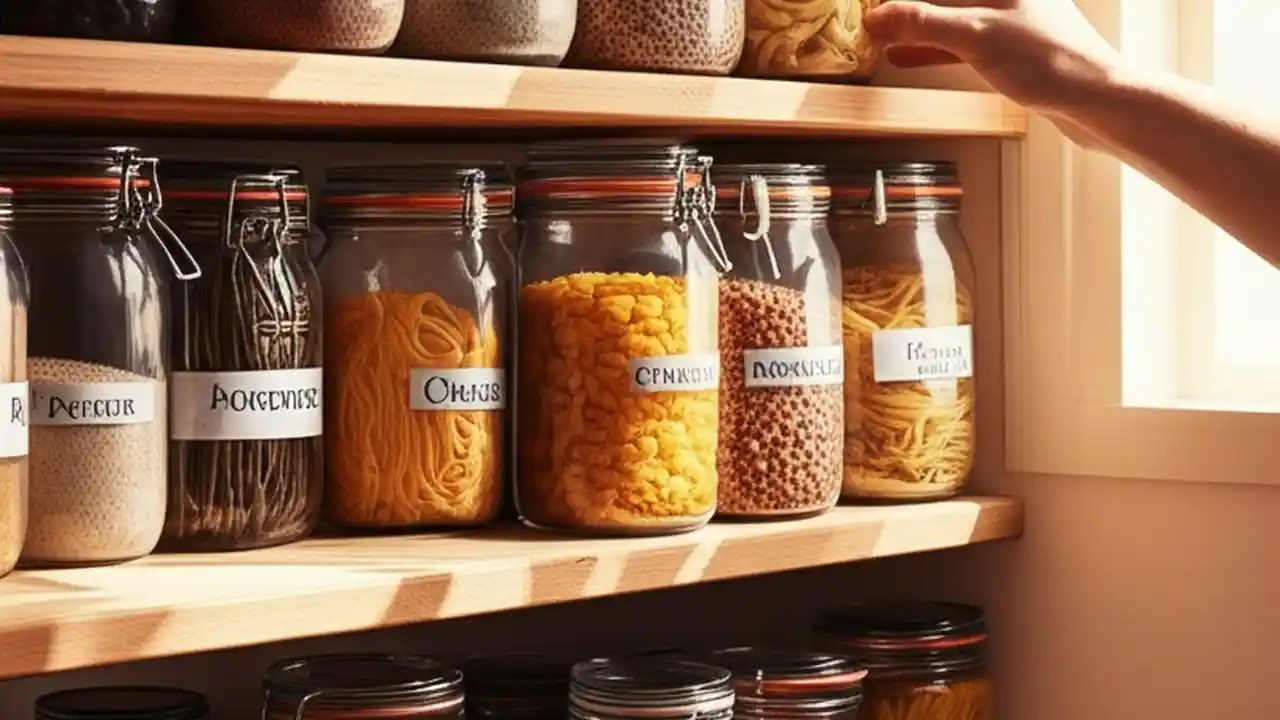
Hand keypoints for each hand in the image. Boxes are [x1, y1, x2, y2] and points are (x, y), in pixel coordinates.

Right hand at [865, 0, 1123, 135]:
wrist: (1096, 100)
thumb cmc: (1049, 60)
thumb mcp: (975, 36)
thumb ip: (923, 22)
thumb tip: (878, 14)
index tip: (872, 6)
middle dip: (906, 7)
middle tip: (869, 17)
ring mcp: (1008, 17)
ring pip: (948, 14)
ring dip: (913, 26)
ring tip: (875, 35)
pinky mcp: (1010, 46)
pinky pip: (958, 39)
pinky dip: (930, 47)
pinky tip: (902, 56)